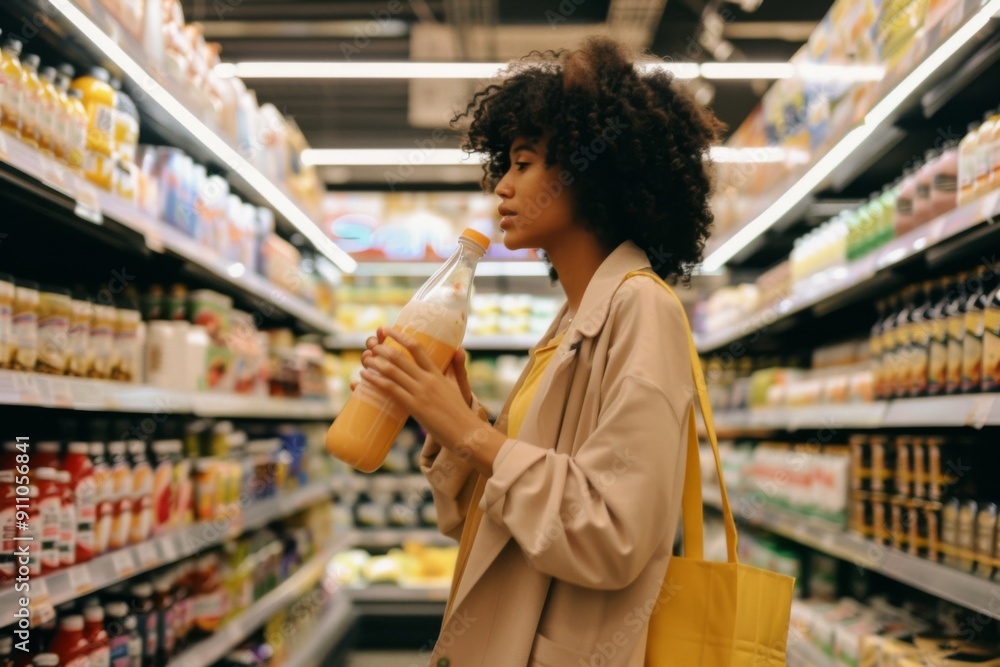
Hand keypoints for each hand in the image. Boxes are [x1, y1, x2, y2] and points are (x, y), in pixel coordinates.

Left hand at [360, 327, 503, 473]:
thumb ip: (455, 368)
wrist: (466, 433)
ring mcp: (420, 393)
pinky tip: (365, 377)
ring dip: (375, 363)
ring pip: (392, 372)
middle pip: (400, 357)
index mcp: (437, 373)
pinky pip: (391, 390)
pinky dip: (376, 381)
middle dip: (382, 349)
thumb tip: (458, 349)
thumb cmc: (460, 411)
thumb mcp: (458, 386)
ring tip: (365, 358)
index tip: (388, 329)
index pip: (417, 348)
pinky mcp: (415, 407)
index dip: (400, 336)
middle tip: (371, 344)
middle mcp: (427, 379)